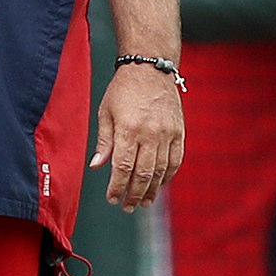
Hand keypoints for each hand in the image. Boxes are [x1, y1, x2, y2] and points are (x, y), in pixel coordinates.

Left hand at [92, 63, 183, 212]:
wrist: (150, 68)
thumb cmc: (123, 90)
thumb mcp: (106, 113)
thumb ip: (104, 142)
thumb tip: (96, 167)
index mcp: (128, 129)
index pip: (122, 167)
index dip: (117, 187)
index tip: (112, 199)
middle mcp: (150, 133)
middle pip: (143, 174)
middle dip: (134, 194)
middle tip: (127, 207)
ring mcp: (168, 133)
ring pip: (161, 171)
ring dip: (152, 190)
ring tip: (143, 202)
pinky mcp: (179, 132)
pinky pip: (175, 160)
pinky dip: (168, 176)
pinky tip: (159, 185)